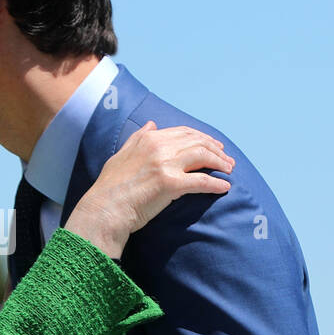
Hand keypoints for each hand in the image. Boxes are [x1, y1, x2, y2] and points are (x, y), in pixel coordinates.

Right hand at [65, 121, 233, 257]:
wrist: (103, 210)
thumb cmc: (110, 188)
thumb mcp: (121, 155)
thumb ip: (138, 138)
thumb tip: (152, 125)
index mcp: (147, 139)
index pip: (183, 132)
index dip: (202, 138)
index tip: (214, 146)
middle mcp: (158, 147)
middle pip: (197, 142)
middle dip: (216, 150)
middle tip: (228, 160)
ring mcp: (165, 164)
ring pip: (203, 157)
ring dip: (220, 163)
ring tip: (230, 170)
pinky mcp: (170, 184)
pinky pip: (201, 181)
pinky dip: (216, 184)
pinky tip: (225, 187)